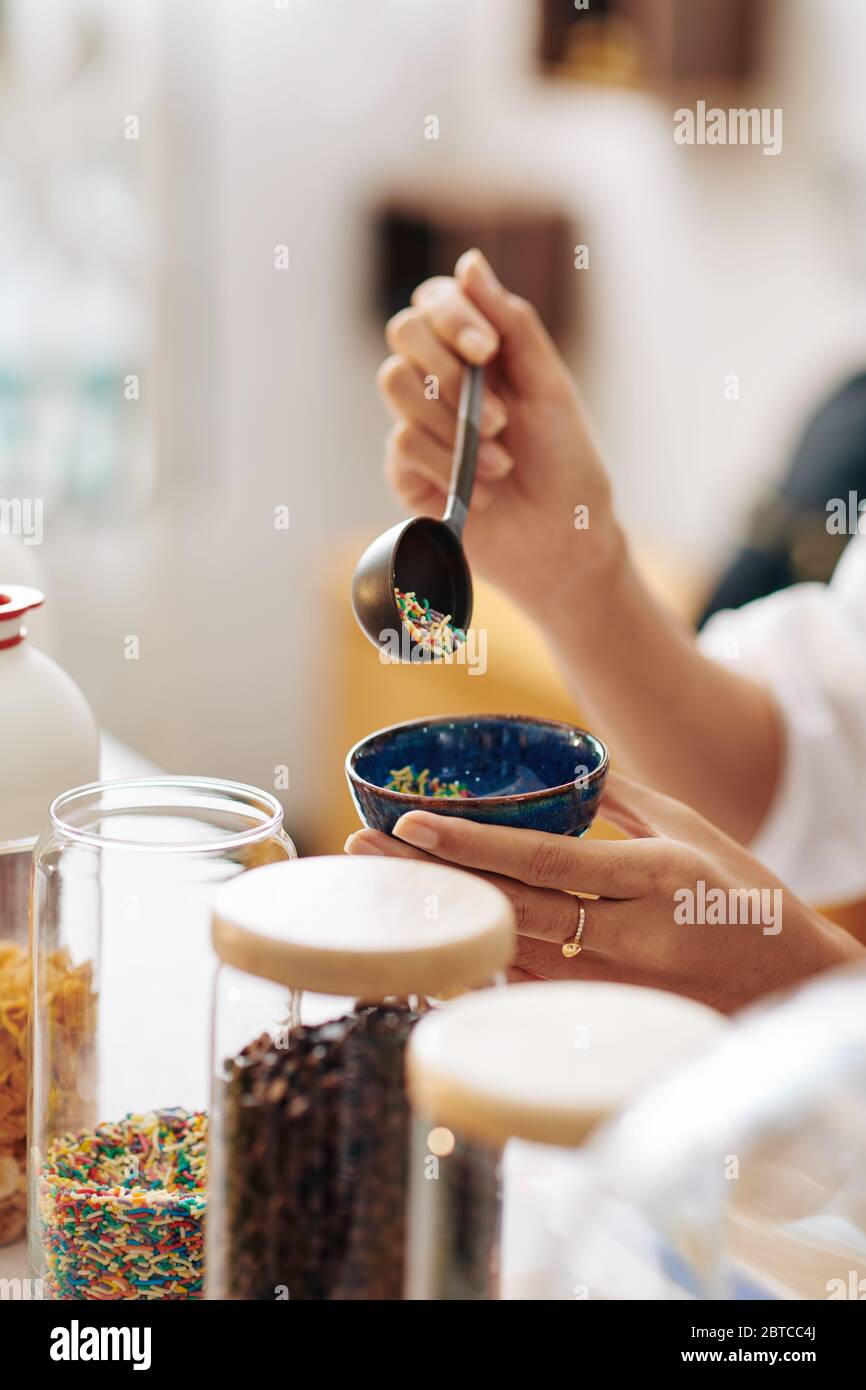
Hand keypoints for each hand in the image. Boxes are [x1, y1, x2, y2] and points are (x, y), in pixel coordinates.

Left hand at [345, 773, 861, 1013]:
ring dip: (446, 920)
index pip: (541, 859)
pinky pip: (531, 987)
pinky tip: (443, 935)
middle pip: (508, 908)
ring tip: (387, 886)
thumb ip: (623, 799)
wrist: (794, 986)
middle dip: (431, 877)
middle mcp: (629, 935)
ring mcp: (616, 984)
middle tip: (364, 848)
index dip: (468, 844)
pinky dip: (487, 959)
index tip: (408, 822)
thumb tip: (566, 764)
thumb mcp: (694, 831)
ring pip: (509, 955)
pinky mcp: (608, 1014)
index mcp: (652, 876)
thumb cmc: (748, 898)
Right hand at [377, 248, 621, 617]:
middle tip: (496, 415)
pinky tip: (483, 491)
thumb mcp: (550, 386)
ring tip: (501, 460)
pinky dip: (449, 467)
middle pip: (403, 333)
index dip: (452, 314)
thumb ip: (511, 324)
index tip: (487, 350)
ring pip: (395, 384)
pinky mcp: (405, 473)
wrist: (563, 542)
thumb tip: (470, 262)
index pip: (434, 301)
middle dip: (447, 368)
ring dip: (454, 424)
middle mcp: (441, 381)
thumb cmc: (565, 464)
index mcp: (476, 352)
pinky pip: (401, 445)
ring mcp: (418, 425)